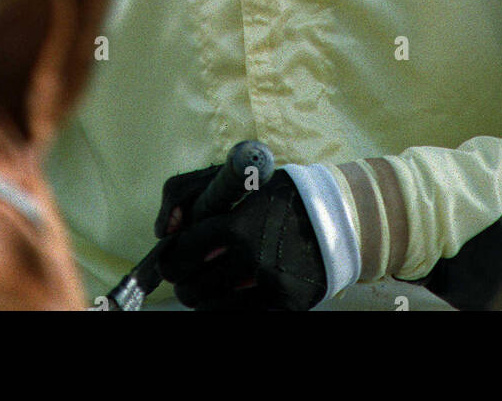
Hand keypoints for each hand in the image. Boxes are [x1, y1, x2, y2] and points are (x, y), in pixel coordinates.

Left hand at [153, 164, 325, 310]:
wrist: (336, 218)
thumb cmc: (280, 197)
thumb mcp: (240, 183)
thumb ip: (193, 195)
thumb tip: (164, 228)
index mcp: (237, 225)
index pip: (183, 254)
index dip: (172, 258)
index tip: (173, 258)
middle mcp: (251, 259)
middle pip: (192, 289)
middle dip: (185, 282)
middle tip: (189, 275)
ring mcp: (269, 287)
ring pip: (211, 309)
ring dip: (204, 299)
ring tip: (211, 285)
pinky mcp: (284, 307)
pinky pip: (239, 318)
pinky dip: (228, 309)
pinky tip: (233, 294)